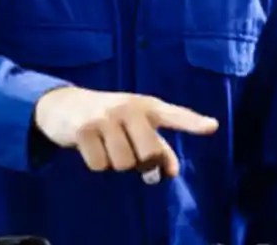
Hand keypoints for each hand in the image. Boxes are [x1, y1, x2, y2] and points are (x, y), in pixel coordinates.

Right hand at [34, 86, 217, 177]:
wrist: (64, 104)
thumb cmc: (110, 118)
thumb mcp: (136, 126)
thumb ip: (158, 147)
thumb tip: (171, 172)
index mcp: (147, 106)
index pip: (175, 115)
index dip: (194, 123)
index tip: (212, 127)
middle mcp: (129, 108)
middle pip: (149, 154)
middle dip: (141, 164)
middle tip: (130, 154)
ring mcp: (106, 117)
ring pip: (123, 164)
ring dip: (115, 163)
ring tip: (107, 145)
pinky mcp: (85, 129)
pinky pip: (99, 165)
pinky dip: (96, 163)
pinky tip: (91, 146)